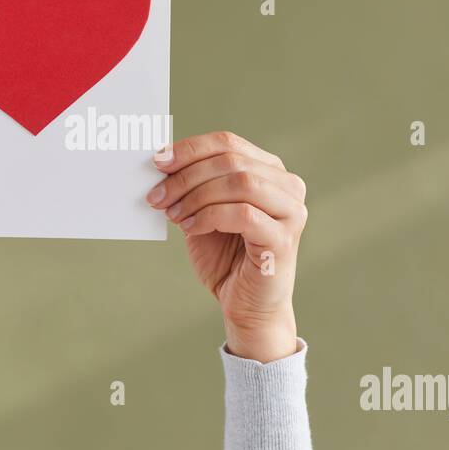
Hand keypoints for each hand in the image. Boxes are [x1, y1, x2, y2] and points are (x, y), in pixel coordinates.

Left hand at [147, 132, 306, 362]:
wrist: (246, 306)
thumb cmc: (226, 258)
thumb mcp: (203, 212)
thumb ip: (193, 186)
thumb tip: (160, 162)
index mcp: (269, 171)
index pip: (228, 143)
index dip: (190, 149)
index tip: (157, 161)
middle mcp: (287, 186)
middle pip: (231, 161)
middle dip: (187, 176)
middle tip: (157, 196)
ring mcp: (290, 212)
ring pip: (240, 182)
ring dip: (196, 196)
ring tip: (173, 214)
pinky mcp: (283, 239)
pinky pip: (243, 214)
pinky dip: (209, 217)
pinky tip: (190, 228)